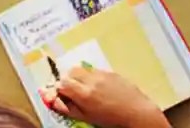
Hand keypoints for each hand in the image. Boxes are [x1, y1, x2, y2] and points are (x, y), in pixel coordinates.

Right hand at [45, 67, 168, 127]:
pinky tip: (98, 87)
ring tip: (85, 88)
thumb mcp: (87, 117)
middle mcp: (91, 80)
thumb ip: (68, 108)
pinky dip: (91, 76)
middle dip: (68, 79)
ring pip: (83, 69)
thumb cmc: (110, 119)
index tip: (61, 94)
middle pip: (70, 71)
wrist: (135, 111)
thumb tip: (54, 101)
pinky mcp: (111, 72)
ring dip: (79, 76)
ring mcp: (102, 74)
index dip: (59, 88)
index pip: (62, 83)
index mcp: (83, 94)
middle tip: (72, 90)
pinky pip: (95, 70)